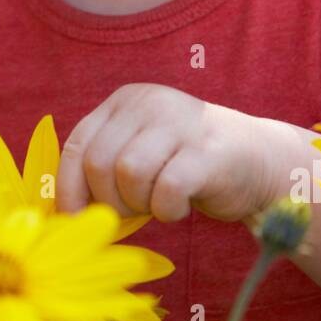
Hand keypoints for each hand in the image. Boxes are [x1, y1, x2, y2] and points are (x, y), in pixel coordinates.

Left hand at [55, 84, 278, 223]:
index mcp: (124, 101)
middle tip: (133, 210)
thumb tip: (62, 213)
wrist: (257, 160)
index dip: (69, 189)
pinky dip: (167, 210)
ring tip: (158, 202)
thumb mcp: (138, 152)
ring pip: (130, 173)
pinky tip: (180, 207)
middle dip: (109, 200)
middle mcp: (149, 102)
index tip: (75, 219)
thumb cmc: (185, 165)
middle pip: (99, 162)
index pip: (78, 144)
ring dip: (140, 203)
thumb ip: (103, 167)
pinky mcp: (207, 150)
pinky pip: (167, 189)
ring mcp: (180, 121)